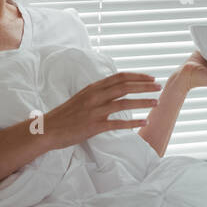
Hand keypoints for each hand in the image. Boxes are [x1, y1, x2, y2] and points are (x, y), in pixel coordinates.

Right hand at [42, 72, 160, 149]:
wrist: (47, 129)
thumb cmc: (66, 115)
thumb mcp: (82, 97)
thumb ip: (98, 92)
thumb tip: (116, 89)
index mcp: (93, 88)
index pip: (119, 77)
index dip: (137, 76)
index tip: (151, 77)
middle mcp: (95, 96)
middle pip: (125, 87)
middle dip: (144, 86)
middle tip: (159, 87)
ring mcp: (94, 111)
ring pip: (124, 103)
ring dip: (142, 102)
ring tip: (156, 103)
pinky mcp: (93, 126)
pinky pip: (117, 124)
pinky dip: (132, 123)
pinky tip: (144, 122)